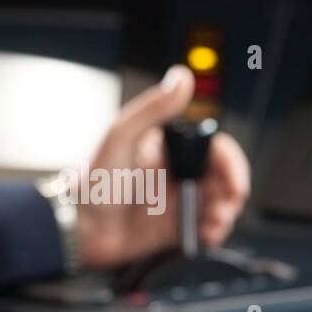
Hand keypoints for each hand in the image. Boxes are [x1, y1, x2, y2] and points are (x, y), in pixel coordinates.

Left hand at [72, 65, 249, 269]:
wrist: (78, 228)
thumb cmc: (91, 182)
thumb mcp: (120, 137)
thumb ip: (153, 108)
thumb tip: (181, 78)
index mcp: (168, 149)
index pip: (213, 149)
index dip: (230, 162)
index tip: (233, 179)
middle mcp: (177, 175)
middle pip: (223, 178)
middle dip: (233, 192)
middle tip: (228, 204)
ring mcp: (178, 202)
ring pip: (220, 204)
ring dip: (225, 214)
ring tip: (213, 223)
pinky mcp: (177, 229)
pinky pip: (207, 229)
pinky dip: (214, 232)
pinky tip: (206, 234)